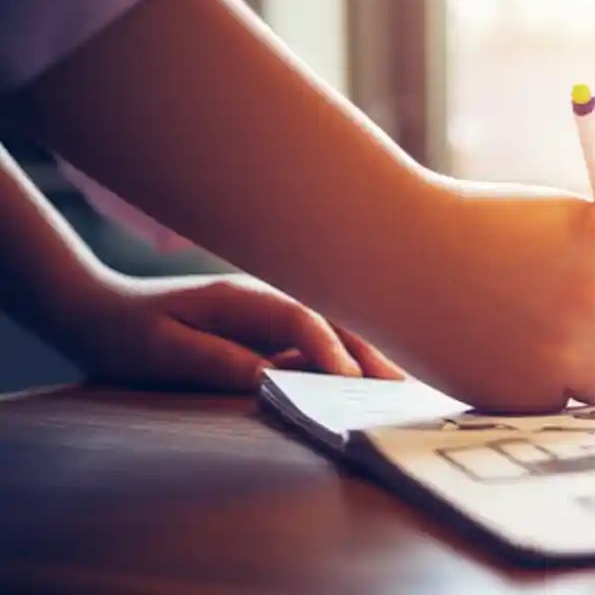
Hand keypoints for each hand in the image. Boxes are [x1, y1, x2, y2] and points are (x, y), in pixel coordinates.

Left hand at [61, 273, 404, 391]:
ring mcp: (271, 314)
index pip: (303, 318)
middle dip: (370, 350)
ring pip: (333, 330)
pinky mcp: (269, 332)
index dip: (329, 350)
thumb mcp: (160, 351)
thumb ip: (214, 361)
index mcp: (243, 298)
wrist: (100, 312)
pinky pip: (317, 343)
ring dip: (366, 355)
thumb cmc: (127, 333)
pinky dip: (345, 361)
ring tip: (402, 386)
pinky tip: (366, 383)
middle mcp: (267, 300)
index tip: (353, 383)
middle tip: (404, 386)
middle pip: (333, 318)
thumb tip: (268, 380)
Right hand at [403, 182, 594, 411]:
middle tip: (594, 336)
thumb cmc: (479, 228)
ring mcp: (564, 351)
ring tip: (534, 334)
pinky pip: (563, 404)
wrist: (394, 250)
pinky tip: (507, 351)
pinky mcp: (529, 393)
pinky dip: (544, 387)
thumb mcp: (562, 221)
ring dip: (584, 370)